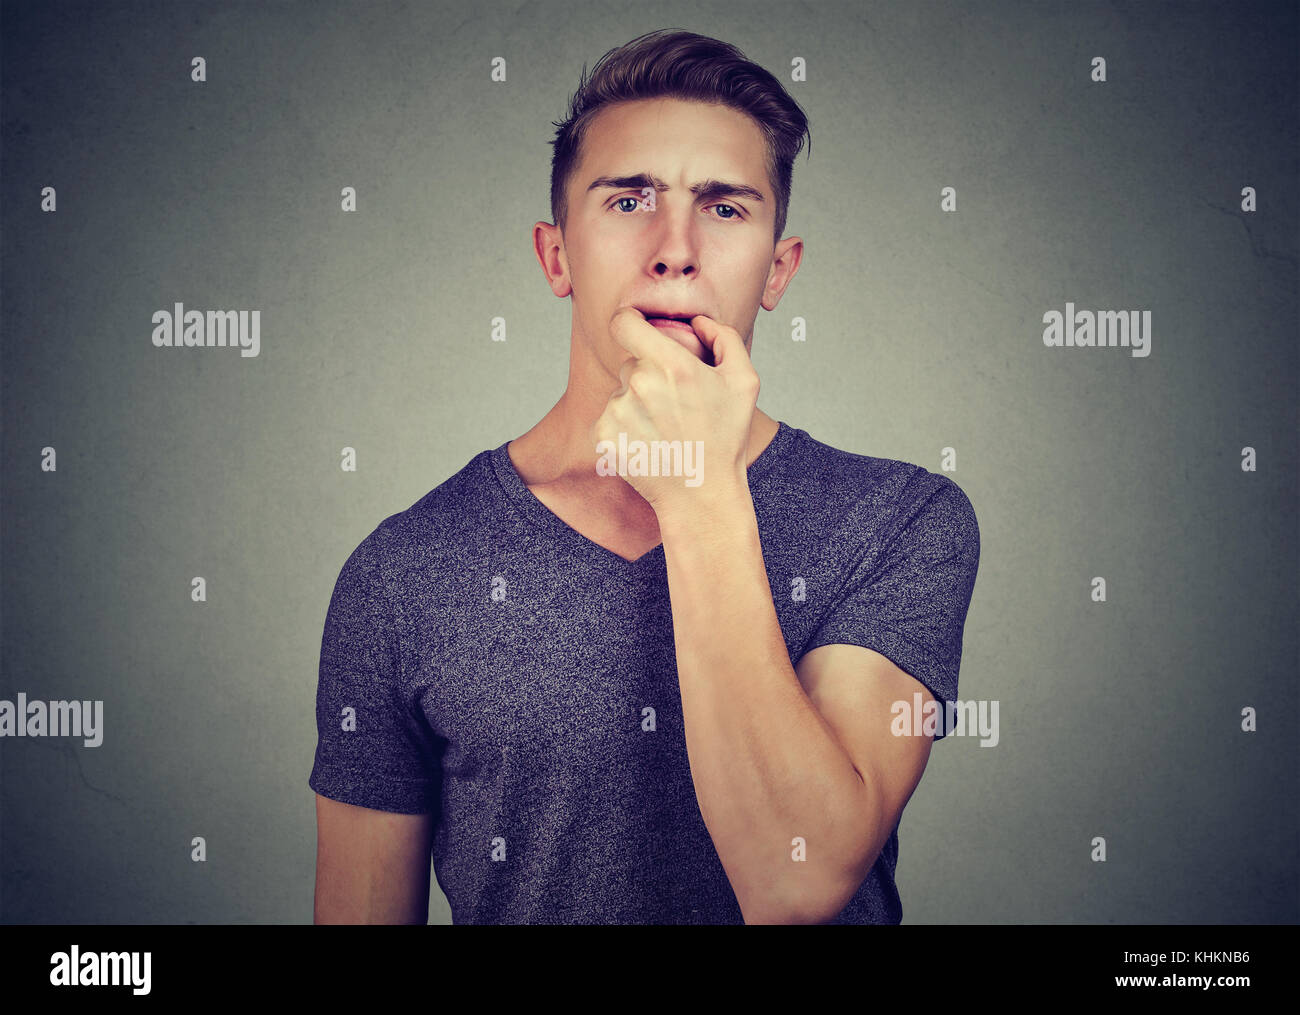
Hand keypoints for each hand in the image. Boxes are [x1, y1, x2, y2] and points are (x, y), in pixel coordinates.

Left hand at [591, 307, 759, 515]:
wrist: (701, 494)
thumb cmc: (726, 437)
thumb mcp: (744, 381)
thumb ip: (724, 337)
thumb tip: (697, 322)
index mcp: (670, 364)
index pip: (624, 322)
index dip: (630, 321)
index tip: (636, 330)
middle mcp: (638, 385)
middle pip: (630, 362)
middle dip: (648, 374)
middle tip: (674, 404)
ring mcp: (617, 412)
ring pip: (620, 392)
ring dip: (637, 403)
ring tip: (665, 429)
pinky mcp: (603, 436)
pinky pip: (609, 417)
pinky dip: (625, 427)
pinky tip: (650, 443)